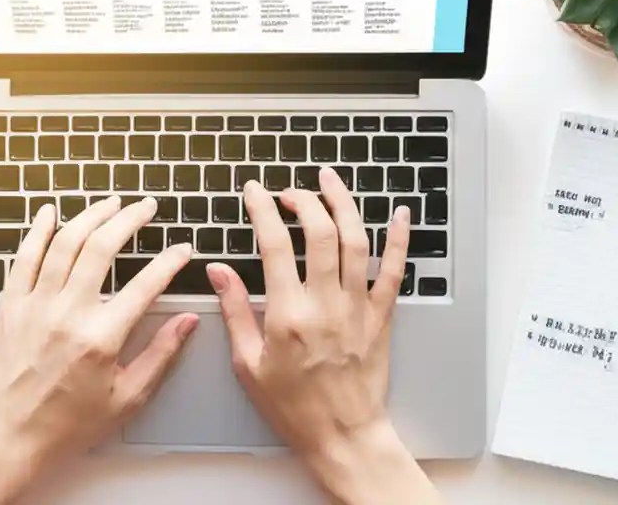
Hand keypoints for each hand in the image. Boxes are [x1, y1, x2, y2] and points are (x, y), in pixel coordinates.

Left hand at [0, 196, 197, 504]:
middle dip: (129, 219)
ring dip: (90, 216)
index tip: (182, 249)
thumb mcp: (128, 398)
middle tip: (147, 207)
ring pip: (64, 243)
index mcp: (100, 338)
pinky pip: (24, 258)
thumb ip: (160, 355)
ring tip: (110, 203)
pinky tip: (50, 213)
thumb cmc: (69, 424)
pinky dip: (38, 231)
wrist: (13, 435)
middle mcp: (67, 314)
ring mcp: (36, 306)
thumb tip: (187, 323)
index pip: (145, 285)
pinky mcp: (12, 307)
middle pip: (101, 248)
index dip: (169, 262)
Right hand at [206, 168, 440, 504]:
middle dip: (303, 200)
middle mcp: (325, 304)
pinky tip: (399, 215)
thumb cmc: (293, 407)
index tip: (254, 192)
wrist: (342, 435)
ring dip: (343, 203)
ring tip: (329, 181)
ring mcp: (357, 308)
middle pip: (319, 233)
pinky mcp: (381, 317)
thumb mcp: (248, 363)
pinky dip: (399, 239)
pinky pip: (395, 270)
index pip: (274, 245)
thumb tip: (218, 271)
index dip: (262, 210)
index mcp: (288, 315)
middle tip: (289, 191)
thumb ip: (234, 311)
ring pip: (356, 241)